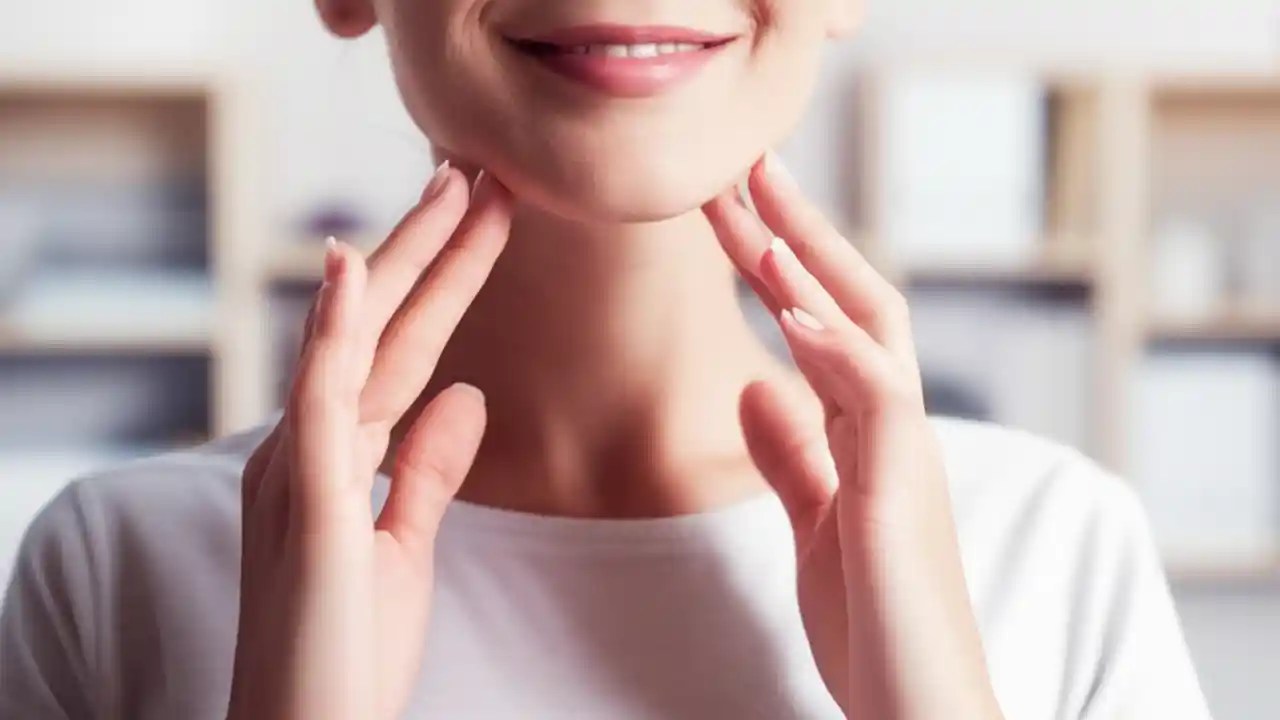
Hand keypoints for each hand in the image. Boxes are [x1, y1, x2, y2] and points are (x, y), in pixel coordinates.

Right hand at [227, 166, 513, 719]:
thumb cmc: (347, 652)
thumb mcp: (404, 545)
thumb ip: (426, 469)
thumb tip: (464, 396)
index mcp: (334, 457)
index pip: (403, 350)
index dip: (445, 283)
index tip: (486, 222)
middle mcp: (307, 448)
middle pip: (382, 329)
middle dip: (433, 250)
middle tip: (479, 172)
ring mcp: (299, 469)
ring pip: (354, 342)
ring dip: (401, 261)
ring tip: (449, 187)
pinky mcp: (302, 504)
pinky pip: (318, 402)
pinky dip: (333, 332)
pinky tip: (351, 268)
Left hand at [703, 155, 1002, 719]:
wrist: (919, 708)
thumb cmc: (876, 622)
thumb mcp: (816, 523)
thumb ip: (793, 454)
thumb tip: (754, 385)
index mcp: (870, 435)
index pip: (827, 322)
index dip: (783, 261)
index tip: (734, 208)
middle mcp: (896, 431)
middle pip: (856, 303)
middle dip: (802, 232)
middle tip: (749, 165)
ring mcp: (907, 459)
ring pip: (875, 336)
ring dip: (816, 270)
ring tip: (758, 215)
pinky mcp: (905, 499)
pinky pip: (876, 404)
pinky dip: (836, 350)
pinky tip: (790, 311)